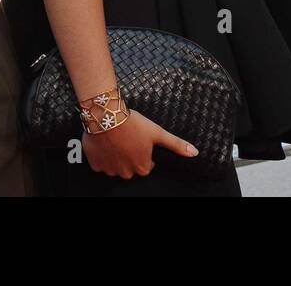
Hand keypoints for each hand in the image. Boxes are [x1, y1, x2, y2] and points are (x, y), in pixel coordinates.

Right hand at [82, 109, 197, 179]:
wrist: (106, 117)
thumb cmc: (133, 124)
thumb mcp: (158, 133)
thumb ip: (176, 144)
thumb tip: (195, 153)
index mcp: (142, 168)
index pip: (146, 166)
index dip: (144, 153)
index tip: (141, 142)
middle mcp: (126, 173)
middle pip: (130, 167)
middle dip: (130, 156)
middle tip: (129, 139)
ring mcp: (110, 170)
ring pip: (115, 166)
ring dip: (117, 157)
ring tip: (118, 139)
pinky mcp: (95, 164)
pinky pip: (101, 164)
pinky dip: (103, 156)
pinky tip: (106, 143)